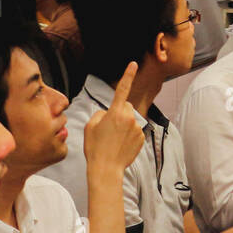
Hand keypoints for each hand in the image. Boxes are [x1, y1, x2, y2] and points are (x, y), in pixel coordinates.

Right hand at [83, 61, 143, 176]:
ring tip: (114, 140)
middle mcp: (129, 117)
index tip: (133, 64)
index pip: (122, 89)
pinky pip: (135, 131)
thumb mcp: (90, 126)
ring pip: (131, 120)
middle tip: (109, 127)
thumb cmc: (95, 147)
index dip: (127, 75)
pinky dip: (129, 135)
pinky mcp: (142, 138)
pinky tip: (121, 145)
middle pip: (126, 107)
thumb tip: (108, 113)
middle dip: (120, 111)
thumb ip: (100, 114)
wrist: (106, 169)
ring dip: (124, 125)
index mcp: (115, 112)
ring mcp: (137, 128)